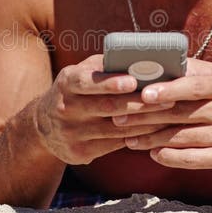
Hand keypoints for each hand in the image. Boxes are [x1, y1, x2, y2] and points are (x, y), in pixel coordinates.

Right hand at [34, 54, 173, 163]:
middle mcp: (65, 108)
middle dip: (139, 103)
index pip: (88, 82)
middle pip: (107, 107)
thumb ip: (104, 66)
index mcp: (67, 83)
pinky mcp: (79, 153)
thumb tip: (140, 59)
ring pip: (115, 128)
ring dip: (145, 121)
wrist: (43, 125)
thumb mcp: (81, 73)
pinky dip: (136, 137)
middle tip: (167, 98)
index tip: (133, 81)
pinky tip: (155, 131)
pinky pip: (114, 145)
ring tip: (168, 114)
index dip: (110, 83)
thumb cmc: (75, 91)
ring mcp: (71, 133)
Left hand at [111, 58, 211, 173]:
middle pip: (181, 114)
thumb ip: (191, 71)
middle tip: (120, 118)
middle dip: (146, 116)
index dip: (168, 90)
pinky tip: (152, 153)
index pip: (194, 87)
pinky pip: (191, 159)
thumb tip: (157, 60)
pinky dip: (169, 156)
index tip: (143, 94)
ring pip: (181, 138)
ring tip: (129, 138)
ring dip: (151, 139)